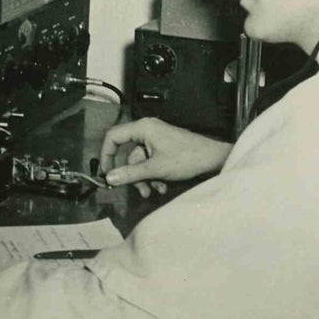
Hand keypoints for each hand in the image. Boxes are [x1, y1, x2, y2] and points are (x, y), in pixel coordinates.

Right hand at [99, 117, 231, 198]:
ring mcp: (156, 140)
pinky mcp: (163, 149)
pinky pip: (150, 163)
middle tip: (137, 190)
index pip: (113, 137)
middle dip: (133, 175)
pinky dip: (153, 175)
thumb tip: (109, 178)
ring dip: (145, 179)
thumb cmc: (187, 158)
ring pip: (140, 162)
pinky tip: (162, 186)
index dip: (106, 154)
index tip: (105, 172)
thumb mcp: (155, 169)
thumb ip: (130, 174)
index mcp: (143, 128)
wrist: (213, 159)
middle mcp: (147, 131)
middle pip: (128, 154)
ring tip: (154, 191)